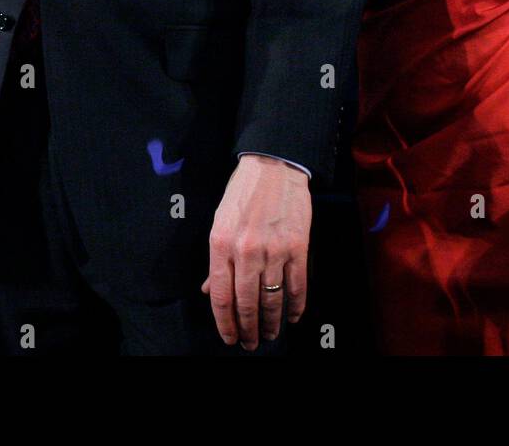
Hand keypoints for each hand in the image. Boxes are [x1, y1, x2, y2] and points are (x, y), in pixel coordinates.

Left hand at [201, 154, 310, 349]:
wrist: (274, 165)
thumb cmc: (243, 192)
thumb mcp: (220, 222)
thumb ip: (217, 260)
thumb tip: (211, 290)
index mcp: (220, 245)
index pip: (221, 297)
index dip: (225, 324)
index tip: (230, 338)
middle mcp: (245, 251)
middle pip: (246, 304)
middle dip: (249, 329)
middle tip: (252, 343)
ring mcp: (273, 250)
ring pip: (272, 299)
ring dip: (272, 322)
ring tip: (271, 334)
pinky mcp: (297, 246)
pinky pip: (296, 285)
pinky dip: (295, 305)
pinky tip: (293, 316)